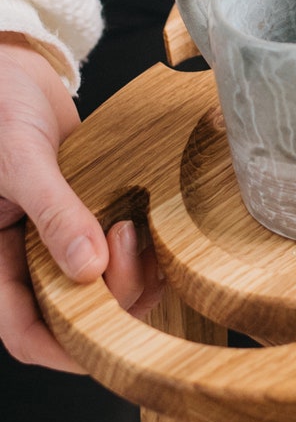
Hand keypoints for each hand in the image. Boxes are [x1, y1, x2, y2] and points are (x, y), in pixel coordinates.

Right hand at [0, 35, 161, 370]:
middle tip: (129, 238)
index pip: (28, 332)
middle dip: (114, 293)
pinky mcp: (91, 219)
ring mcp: (61, 243)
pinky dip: (144, 245)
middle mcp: (25, 261)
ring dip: (135, 269)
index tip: (117, 331)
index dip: (69, 348)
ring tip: (138, 223)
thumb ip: (52, 211)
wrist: (13, 73)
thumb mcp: (20, 159)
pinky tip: (154, 221)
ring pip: (107, 285)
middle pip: (78, 313)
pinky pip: (121, 250)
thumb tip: (87, 268)